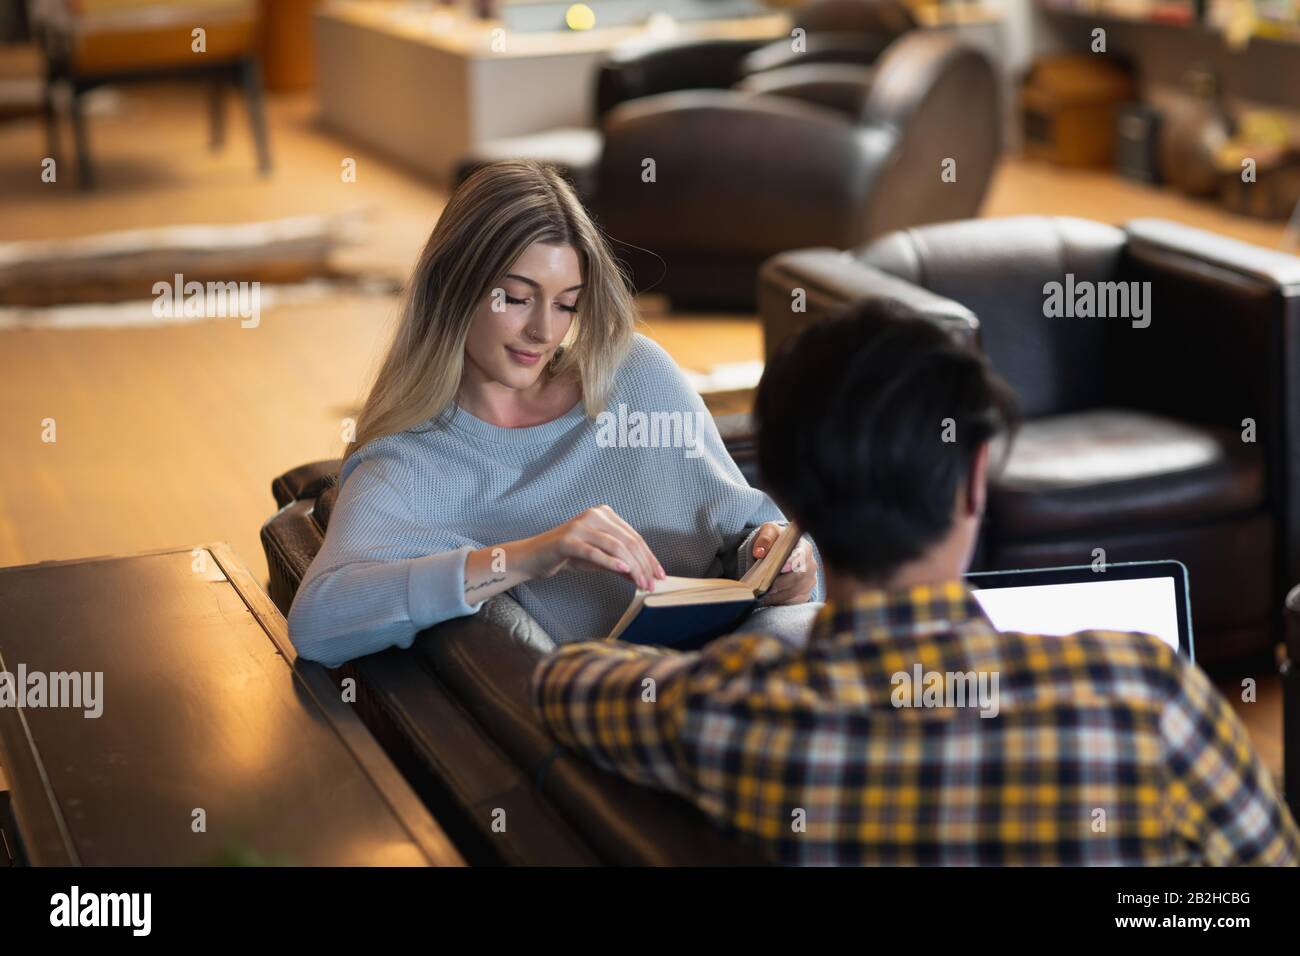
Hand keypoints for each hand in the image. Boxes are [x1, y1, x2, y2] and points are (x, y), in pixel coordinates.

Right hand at [519, 505, 664, 590]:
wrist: (535, 556)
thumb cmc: (568, 555)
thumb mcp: (600, 559)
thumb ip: (621, 564)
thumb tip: (645, 576)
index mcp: (604, 514)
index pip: (634, 537)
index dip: (649, 557)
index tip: (659, 575)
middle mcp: (594, 515)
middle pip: (628, 541)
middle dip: (644, 565)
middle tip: (651, 584)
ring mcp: (580, 525)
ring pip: (615, 546)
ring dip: (633, 567)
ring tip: (641, 583)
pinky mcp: (568, 540)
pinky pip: (594, 551)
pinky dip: (611, 562)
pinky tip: (624, 571)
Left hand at [752, 521, 816, 605]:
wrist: (776, 553)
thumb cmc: (774, 541)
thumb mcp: (768, 532)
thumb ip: (765, 538)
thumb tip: (759, 552)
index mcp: (804, 547)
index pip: (801, 557)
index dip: (792, 563)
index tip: (782, 568)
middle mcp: (811, 564)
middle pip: (799, 577)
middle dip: (781, 583)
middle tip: (765, 587)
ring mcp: (809, 580)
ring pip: (796, 592)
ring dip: (778, 595)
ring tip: (762, 595)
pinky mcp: (805, 593)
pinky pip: (794, 601)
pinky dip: (780, 602)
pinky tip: (768, 599)